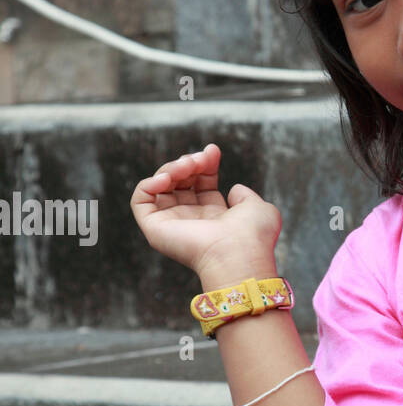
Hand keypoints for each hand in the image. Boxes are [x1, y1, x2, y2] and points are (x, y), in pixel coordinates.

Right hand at [130, 143, 281, 278]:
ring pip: (160, 186)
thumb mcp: (258, 208)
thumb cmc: (253, 237)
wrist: (239, 254)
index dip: (205, 164)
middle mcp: (192, 220)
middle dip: (188, 162)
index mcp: (214, 216)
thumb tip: (234, 188)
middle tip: (199, 160)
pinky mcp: (155, 228)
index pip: (202, 183)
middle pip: (180, 181)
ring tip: (187, 167)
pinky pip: (140, 200)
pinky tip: (166, 179)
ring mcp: (172, 224)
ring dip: (171, 168)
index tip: (213, 151)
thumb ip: (246, 196)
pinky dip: (149, 183)